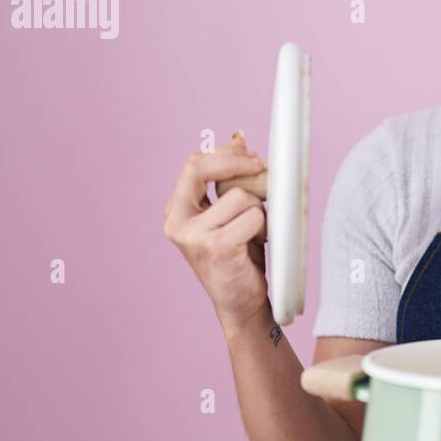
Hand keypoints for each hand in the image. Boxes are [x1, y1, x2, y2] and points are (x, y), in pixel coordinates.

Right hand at [163, 131, 270, 329]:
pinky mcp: (215, 247)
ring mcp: (193, 236)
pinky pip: (252, 217)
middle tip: (262, 167)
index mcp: (177, 211)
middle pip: (203, 168)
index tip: (250, 155)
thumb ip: (228, 180)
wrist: (241, 303)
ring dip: (258, 210)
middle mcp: (177, 222)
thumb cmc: (239, 257)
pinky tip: (257, 245)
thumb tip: (236, 138)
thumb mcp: (230, 213)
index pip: (193, 165)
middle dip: (238, 163)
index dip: (225, 155)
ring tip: (255, 233)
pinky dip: (263, 228)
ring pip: (240, 196)